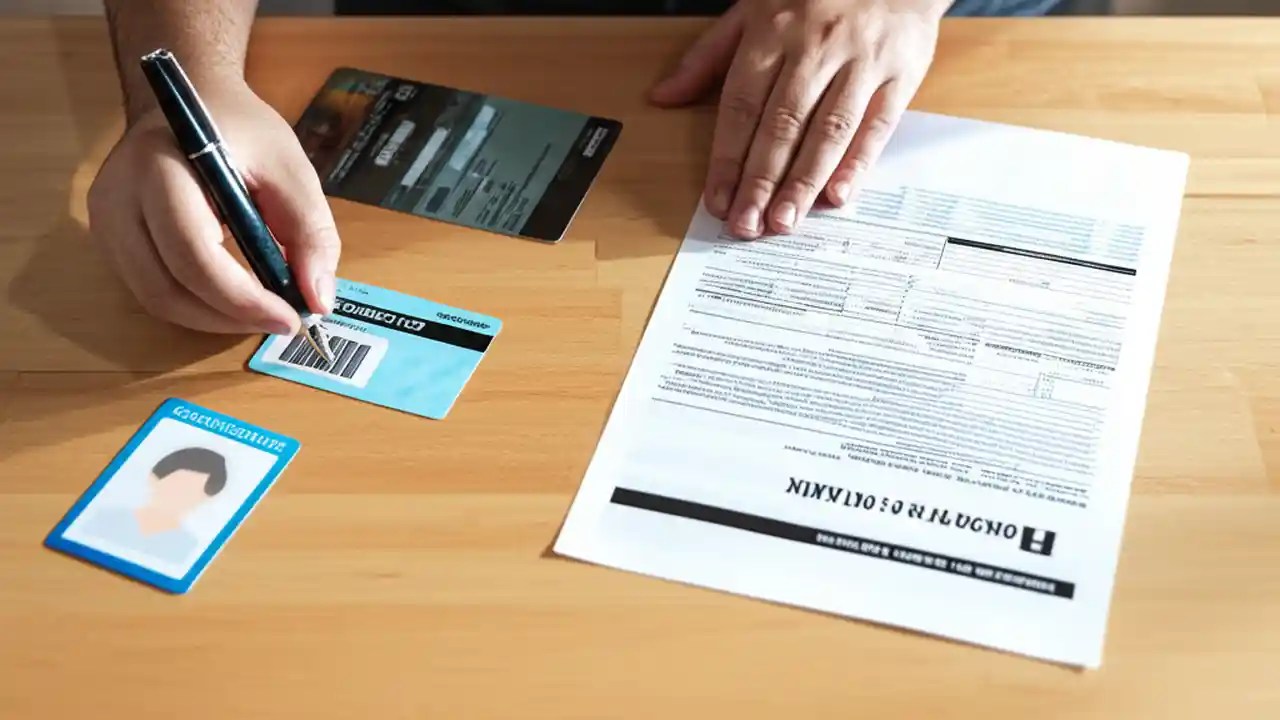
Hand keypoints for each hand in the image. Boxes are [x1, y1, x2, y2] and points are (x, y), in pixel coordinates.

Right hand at [87, 79, 339, 334]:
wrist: (193, 102)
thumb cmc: (243, 130)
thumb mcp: (292, 170)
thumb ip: (311, 234)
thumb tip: (318, 301)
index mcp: (161, 167)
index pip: (193, 253)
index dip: (242, 299)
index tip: (291, 319)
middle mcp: (118, 195)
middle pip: (166, 287)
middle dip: (229, 317)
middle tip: (280, 321)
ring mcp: (104, 219)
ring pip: (155, 299)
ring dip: (213, 319)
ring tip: (260, 312)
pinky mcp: (109, 237)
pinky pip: (150, 290)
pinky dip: (195, 306)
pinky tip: (232, 299)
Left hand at [650, 0, 945, 237]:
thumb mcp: (752, 7)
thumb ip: (708, 56)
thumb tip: (664, 96)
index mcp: (773, 31)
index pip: (742, 106)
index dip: (727, 158)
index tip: (717, 200)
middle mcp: (815, 47)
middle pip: (782, 125)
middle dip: (761, 182)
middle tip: (746, 225)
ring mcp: (860, 60)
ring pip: (828, 130)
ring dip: (803, 181)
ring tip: (784, 222)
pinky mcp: (900, 73)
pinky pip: (877, 125)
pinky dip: (857, 163)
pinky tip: (838, 195)